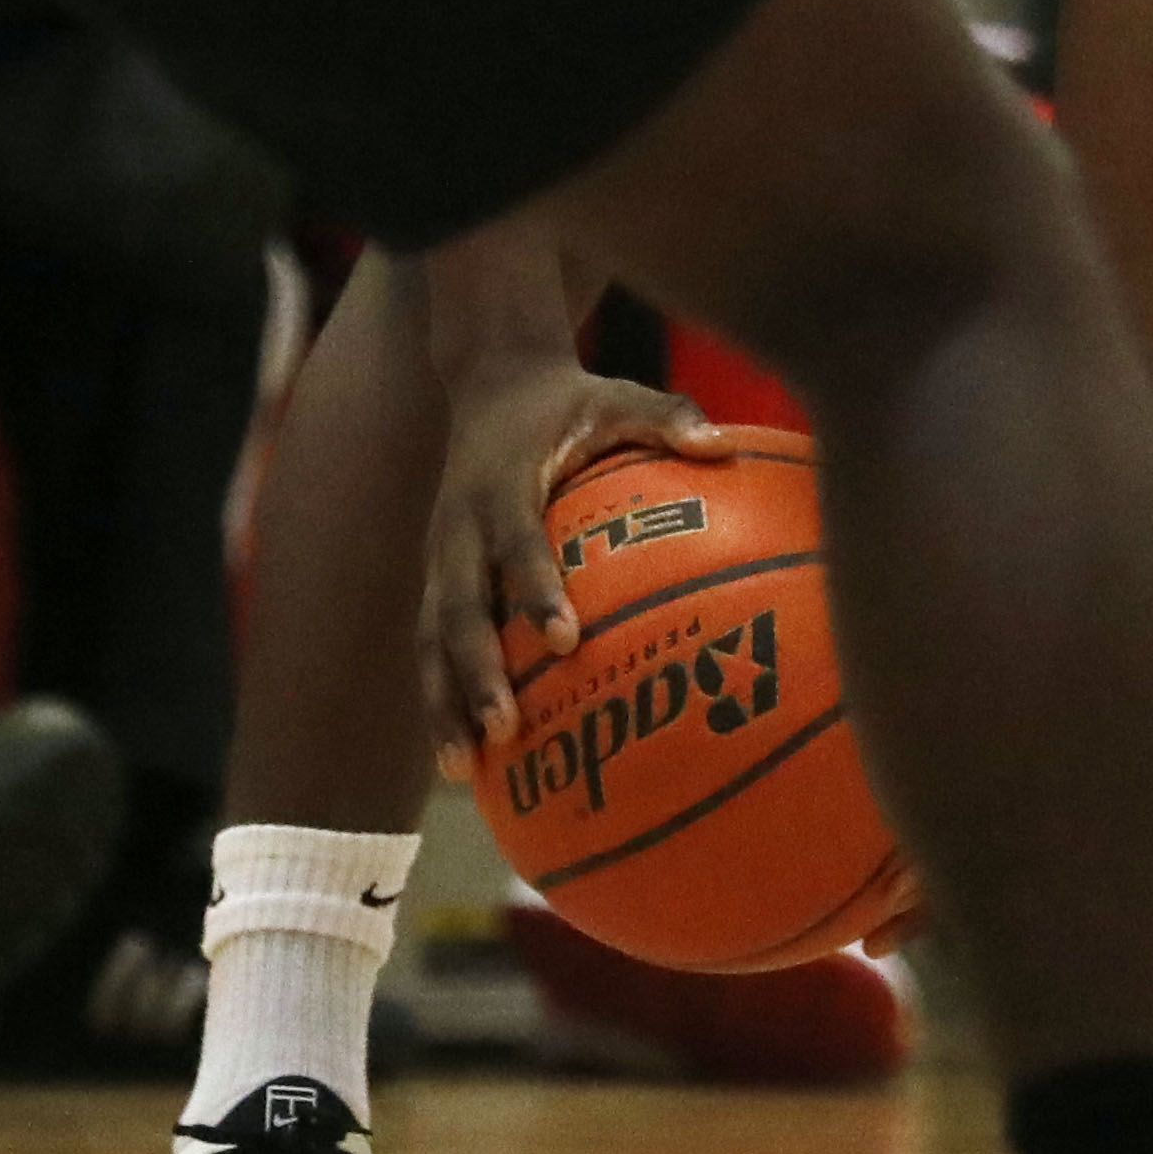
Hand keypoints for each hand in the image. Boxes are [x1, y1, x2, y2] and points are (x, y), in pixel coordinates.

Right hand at [419, 372, 730, 767]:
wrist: (488, 382)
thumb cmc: (570, 400)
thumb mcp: (617, 395)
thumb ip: (667, 417)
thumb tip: (721, 445)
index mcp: (499, 485)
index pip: (516, 540)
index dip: (535, 588)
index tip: (567, 639)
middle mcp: (458, 528)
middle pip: (457, 608)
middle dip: (475, 672)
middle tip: (506, 729)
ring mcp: (439, 559)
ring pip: (431, 640)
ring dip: (444, 703)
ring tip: (465, 770)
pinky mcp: (435, 581)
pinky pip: (433, 647)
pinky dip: (443, 702)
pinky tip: (466, 764)